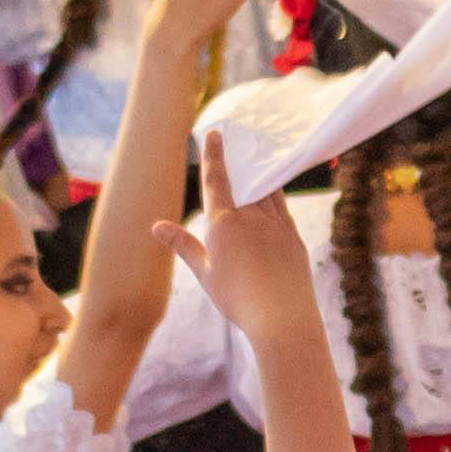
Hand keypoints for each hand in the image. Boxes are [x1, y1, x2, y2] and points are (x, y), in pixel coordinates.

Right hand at [152, 134, 315, 335]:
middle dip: (238, 160)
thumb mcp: (204, 273)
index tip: (214, 133)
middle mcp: (252, 217)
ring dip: (258, 175)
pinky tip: (272, 197)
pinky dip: (274, 196)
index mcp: (224, 224)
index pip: (217, 180)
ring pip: (266, 190)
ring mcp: (276, 225)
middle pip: (244, 180)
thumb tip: (156, 227)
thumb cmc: (237, 300)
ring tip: (254, 165)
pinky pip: (281, 207)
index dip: (214, 155)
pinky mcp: (294, 236)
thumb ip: (183, 245)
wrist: (282, 318)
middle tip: (236, 141)